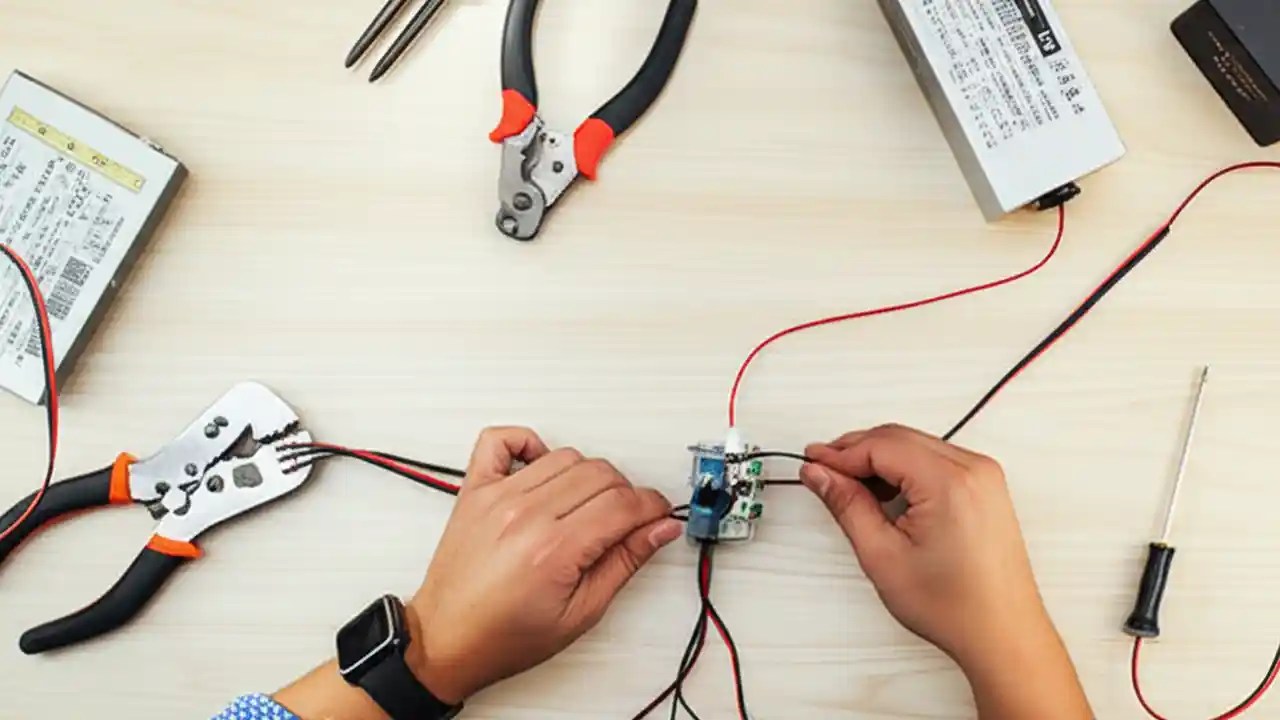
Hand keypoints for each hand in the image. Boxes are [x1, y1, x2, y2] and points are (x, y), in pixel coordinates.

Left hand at [407, 427, 682, 703]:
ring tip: (585, 506)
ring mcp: (498, 496)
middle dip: (626, 495)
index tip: (658, 518)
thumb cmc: (504, 636)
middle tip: (623, 521)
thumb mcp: (580, 614)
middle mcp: (525, 515)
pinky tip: (541, 467)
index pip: (624, 504)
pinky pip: (502, 440)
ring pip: (566, 456)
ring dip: (587, 475)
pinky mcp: (475, 489)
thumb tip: (659, 530)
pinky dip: (528, 443)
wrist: (447, 640)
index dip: (653, 508)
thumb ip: (624, 563)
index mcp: (554, 550)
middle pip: (601, 474)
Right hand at [800, 425, 1089, 718]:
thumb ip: (847, 505)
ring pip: (915, 445)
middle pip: (898, 438)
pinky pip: (935, 459)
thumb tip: (820, 474)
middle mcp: (973, 469)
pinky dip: (904, 467)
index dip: (839, 453)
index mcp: (949, 482)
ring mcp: (984, 476)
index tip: (812, 463)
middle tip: (822, 471)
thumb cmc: (955, 606)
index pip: (880, 446)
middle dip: (856, 451)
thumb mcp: (883, 556)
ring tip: (848, 486)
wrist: (1002, 633)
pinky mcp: (985, 486)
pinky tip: (882, 491)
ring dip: (879, 458)